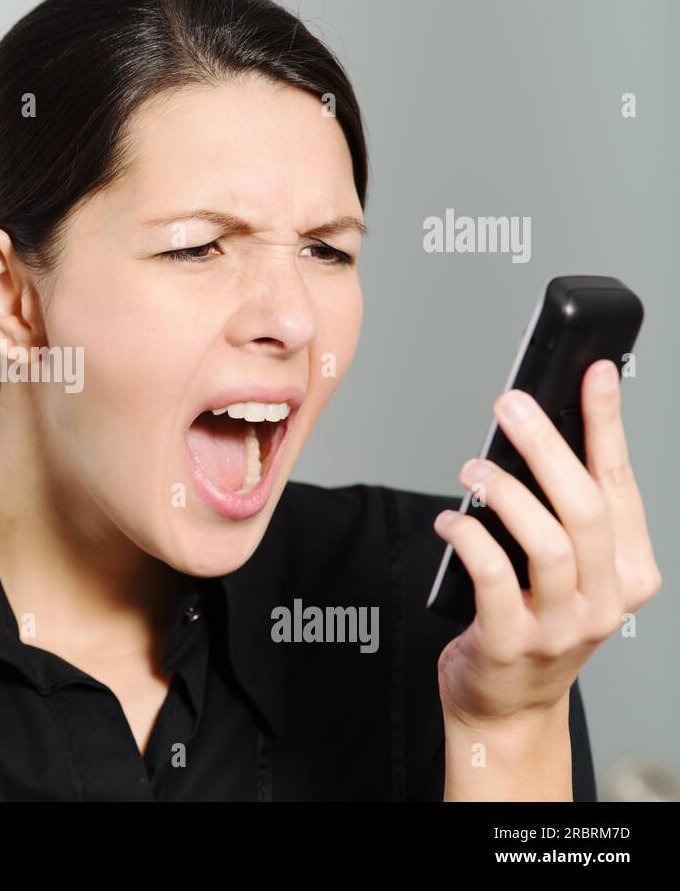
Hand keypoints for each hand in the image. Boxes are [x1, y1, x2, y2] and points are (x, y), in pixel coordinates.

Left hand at [432, 359, 660, 731]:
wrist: (508, 706)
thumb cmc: (531, 620)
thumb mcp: (565, 568)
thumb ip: (559, 513)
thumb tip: (532, 434)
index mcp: (630, 570)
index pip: (619, 484)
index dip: (606, 425)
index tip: (594, 373)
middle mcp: (606, 599)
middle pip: (583, 506)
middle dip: (547, 446)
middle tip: (511, 404)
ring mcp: (563, 626)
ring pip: (545, 540)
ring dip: (504, 492)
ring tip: (474, 467)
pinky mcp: (512, 642)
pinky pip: (492, 576)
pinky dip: (468, 536)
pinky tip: (450, 519)